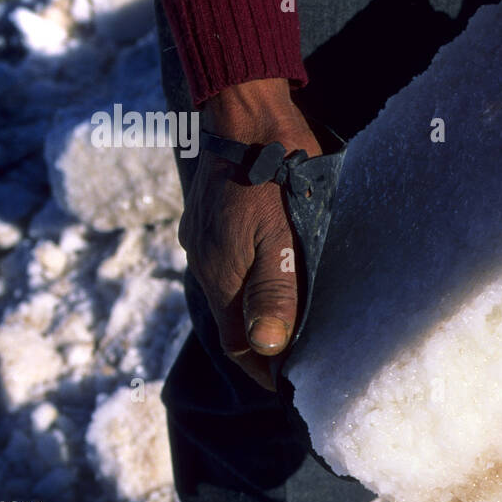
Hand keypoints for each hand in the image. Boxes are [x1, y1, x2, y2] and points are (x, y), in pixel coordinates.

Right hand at [180, 78, 320, 389]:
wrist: (246, 112)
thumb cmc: (273, 174)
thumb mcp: (281, 236)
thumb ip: (273, 290)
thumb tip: (266, 347)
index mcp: (221, 276)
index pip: (239, 342)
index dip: (263, 368)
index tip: (287, 388)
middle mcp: (206, 263)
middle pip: (232, 322)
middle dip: (260, 348)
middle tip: (296, 365)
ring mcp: (205, 240)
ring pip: (230, 292)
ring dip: (255, 314)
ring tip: (290, 329)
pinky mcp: (212, 219)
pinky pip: (229, 265)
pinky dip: (250, 284)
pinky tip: (272, 279)